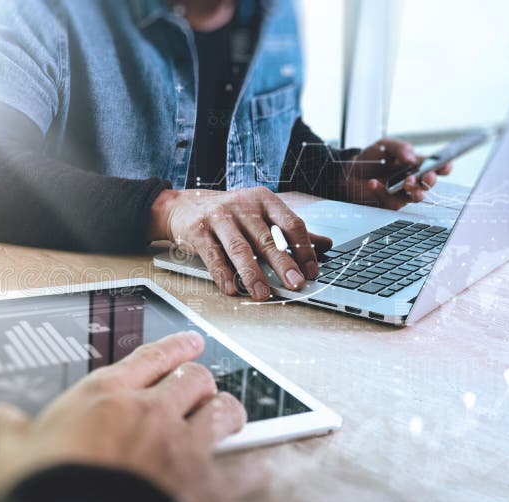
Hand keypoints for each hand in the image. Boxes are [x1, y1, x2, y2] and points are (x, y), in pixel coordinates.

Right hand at [0, 332, 247, 501]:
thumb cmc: (48, 489)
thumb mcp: (14, 455)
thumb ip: (10, 432)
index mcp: (106, 397)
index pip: (150, 356)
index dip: (175, 346)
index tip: (190, 342)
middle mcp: (151, 413)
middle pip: (194, 378)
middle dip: (200, 380)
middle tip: (201, 385)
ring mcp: (182, 447)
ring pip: (224, 411)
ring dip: (228, 411)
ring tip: (229, 415)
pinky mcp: (206, 487)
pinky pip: (244, 470)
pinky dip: (251, 469)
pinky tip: (256, 468)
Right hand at [148, 187, 331, 299]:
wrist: (182, 205)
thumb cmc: (227, 212)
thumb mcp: (260, 213)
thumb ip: (289, 229)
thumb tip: (326, 244)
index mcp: (263, 200)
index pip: (290, 223)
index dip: (304, 249)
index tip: (312, 271)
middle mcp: (242, 206)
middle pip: (266, 238)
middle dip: (283, 264)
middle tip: (296, 284)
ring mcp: (218, 217)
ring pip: (240, 248)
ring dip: (253, 274)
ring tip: (262, 294)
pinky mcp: (198, 230)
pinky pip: (212, 255)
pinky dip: (223, 274)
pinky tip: (231, 288)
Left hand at [343, 138, 452, 209]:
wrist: (350, 172)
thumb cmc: (372, 158)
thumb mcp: (385, 145)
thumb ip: (400, 148)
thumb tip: (411, 158)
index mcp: (417, 165)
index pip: (437, 167)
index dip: (444, 167)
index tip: (445, 165)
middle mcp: (413, 180)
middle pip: (429, 184)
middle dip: (430, 180)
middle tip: (425, 176)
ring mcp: (403, 193)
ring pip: (417, 197)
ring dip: (414, 190)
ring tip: (406, 182)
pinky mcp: (390, 203)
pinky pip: (392, 201)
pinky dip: (382, 191)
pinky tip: (373, 183)